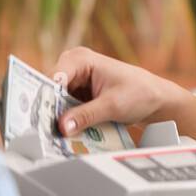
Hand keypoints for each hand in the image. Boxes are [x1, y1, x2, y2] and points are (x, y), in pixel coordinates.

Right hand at [52, 46, 195, 141]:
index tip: (40, 119)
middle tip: (44, 133)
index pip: (53, 78)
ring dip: (56, 118)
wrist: (155, 99)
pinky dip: (65, 120)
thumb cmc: (140, 93)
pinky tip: (65, 134)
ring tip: (53, 137)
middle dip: (49, 111)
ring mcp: (74, 80)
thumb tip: (62, 126)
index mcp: (80, 59)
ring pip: (55, 102)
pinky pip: (64, 108)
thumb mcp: (112, 106)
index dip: (44, 99)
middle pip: (50, 90)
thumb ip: (86, 115)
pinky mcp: (77, 94)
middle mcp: (73, 66)